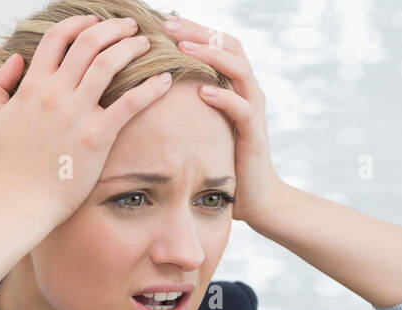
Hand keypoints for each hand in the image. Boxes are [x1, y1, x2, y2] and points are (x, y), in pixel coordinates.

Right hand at [0, 14, 174, 226]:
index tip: (95, 21)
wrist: (19, 203)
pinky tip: (165, 80)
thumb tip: (15, 59)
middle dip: (113, 28)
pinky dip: (151, 88)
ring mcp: (77, 114)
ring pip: (109, 64)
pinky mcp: (97, 137)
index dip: (79, 23)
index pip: (58, 38)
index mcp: (32, 86)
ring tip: (145, 45)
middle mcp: (55, 94)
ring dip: (132, 47)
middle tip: (129, 27)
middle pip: (89, 43)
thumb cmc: (8, 166)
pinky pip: (130, 103)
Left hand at [163, 16, 281, 226]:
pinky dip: (224, 97)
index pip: (215, 41)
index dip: (190, 28)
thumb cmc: (221, 160)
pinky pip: (242, 108)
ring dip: (210, 55)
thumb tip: (147, 89)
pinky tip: (203, 92)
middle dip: (197, 32)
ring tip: (182, 50)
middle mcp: (246, 89)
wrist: (255, 197)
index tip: (159, 21)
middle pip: (227, 44)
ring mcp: (253, 109)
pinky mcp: (254, 133)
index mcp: (233, 83)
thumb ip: (185, 103)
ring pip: (238, 68)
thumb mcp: (200, 125)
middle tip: (166, 26)